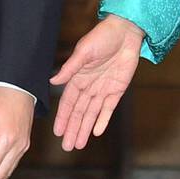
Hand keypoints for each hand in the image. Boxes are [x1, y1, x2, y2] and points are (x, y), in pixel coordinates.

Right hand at [50, 14, 143, 150]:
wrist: (126, 31)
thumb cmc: (102, 36)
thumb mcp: (84, 51)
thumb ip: (70, 68)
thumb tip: (52, 81)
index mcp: (78, 77)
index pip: (68, 102)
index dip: (63, 117)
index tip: (57, 132)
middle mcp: (89, 86)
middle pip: (79, 112)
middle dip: (72, 129)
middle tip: (67, 147)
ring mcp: (103, 89)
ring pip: (92, 114)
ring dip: (84, 129)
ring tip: (78, 144)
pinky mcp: (117, 89)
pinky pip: (108, 109)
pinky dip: (102, 120)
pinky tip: (96, 132)